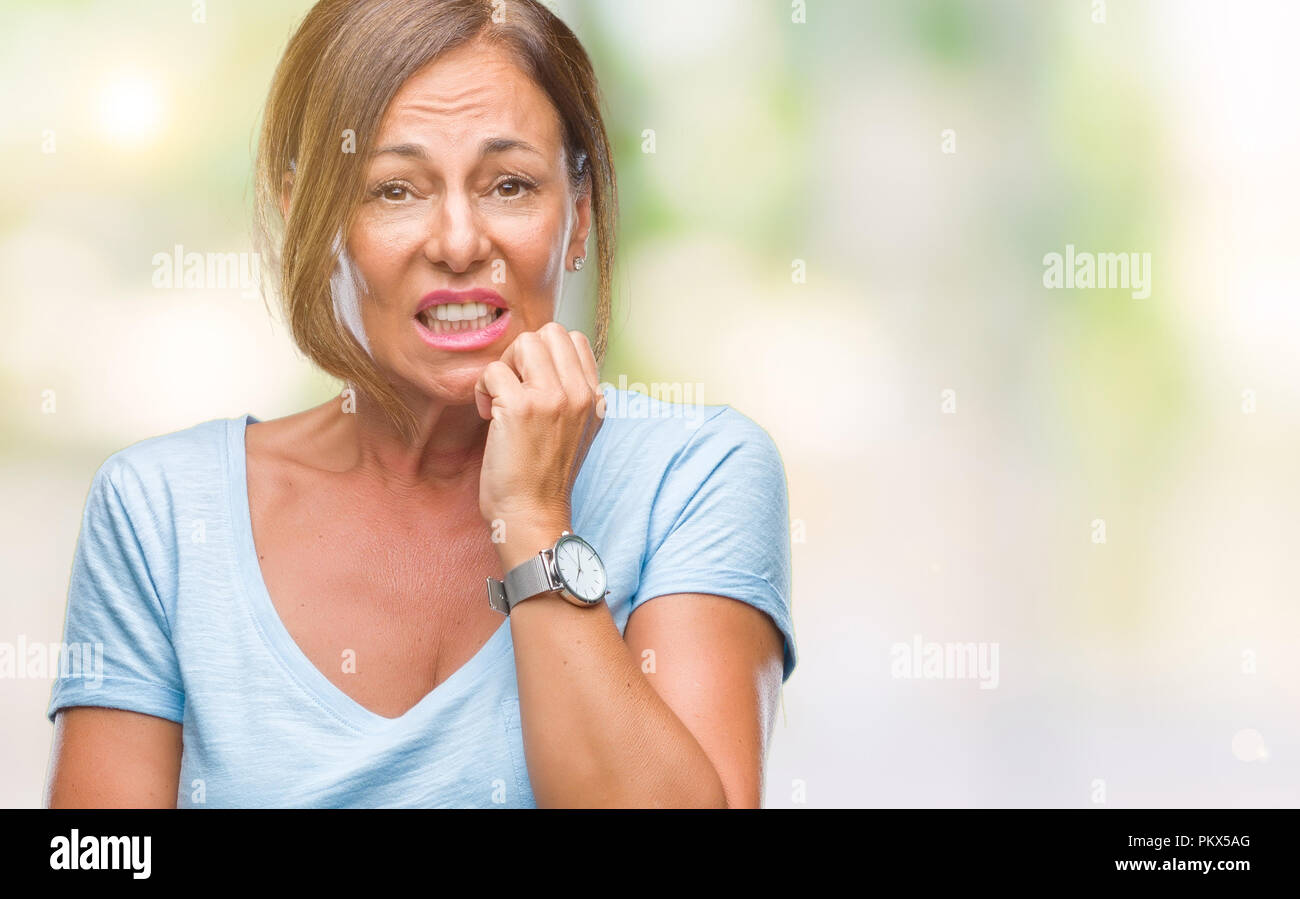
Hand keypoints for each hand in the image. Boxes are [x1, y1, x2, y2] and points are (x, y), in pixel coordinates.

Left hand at [473, 321, 605, 530]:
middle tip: (513, 388)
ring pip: (523, 342)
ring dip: (503, 367)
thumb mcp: (577, 432)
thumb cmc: (544, 477)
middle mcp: (580, 393)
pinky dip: (482, 390)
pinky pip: (492, 370)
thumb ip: (571, 395)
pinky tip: (489, 416)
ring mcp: (553, 398)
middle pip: (549, 332)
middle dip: (523, 354)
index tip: (532, 384)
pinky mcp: (521, 406)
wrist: (533, 513)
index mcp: (595, 398)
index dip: (544, 355)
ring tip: (500, 400)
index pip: (574, 340)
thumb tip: (544, 362)